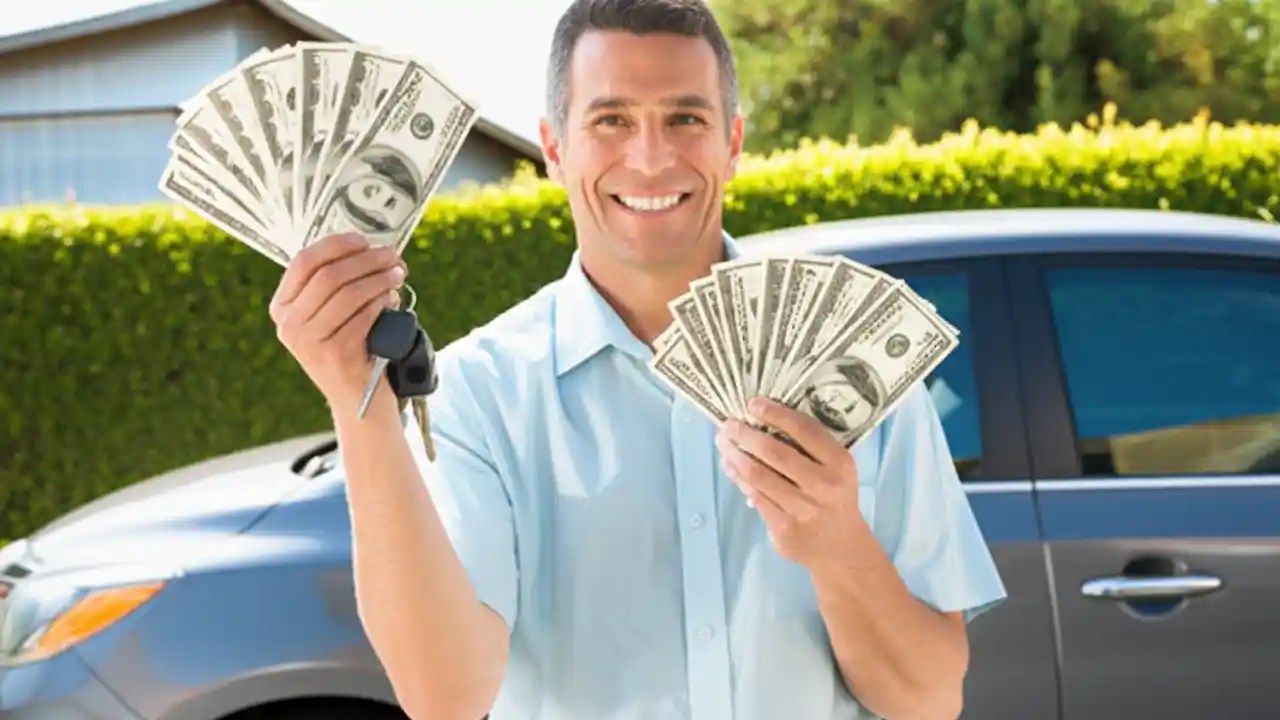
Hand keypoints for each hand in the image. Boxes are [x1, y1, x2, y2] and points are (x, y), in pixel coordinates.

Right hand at [269, 233, 406, 417]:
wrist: (357, 400)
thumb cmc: (350, 348)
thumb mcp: (330, 316)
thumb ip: (334, 284)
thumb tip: (365, 245)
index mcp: (282, 308)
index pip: (304, 262)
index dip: (335, 245)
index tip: (363, 239)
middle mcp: (289, 325)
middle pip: (329, 275)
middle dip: (366, 260)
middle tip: (392, 255)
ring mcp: (310, 342)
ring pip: (349, 293)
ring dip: (379, 278)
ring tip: (398, 273)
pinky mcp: (335, 354)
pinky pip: (365, 315)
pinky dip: (383, 301)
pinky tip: (393, 297)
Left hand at [716, 397, 865, 569]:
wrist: (841, 548)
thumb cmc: (834, 497)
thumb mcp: (836, 469)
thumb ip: (810, 448)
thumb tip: (763, 422)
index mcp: (840, 463)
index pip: (805, 431)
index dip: (777, 414)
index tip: (753, 404)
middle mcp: (823, 485)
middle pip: (775, 453)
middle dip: (746, 435)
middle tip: (728, 424)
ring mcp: (803, 509)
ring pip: (759, 476)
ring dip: (735, 455)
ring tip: (723, 442)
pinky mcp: (785, 528)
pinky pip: (755, 496)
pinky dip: (739, 478)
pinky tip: (730, 466)